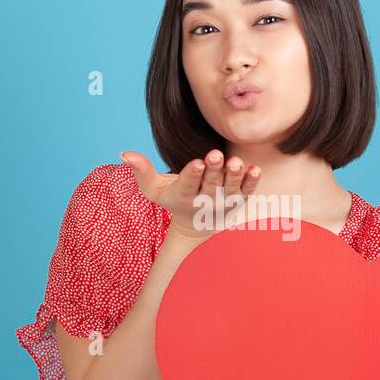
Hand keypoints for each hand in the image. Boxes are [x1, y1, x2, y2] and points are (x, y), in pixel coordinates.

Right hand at [120, 148, 262, 243]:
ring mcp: (225, 200)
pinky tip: (255, 170)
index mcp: (185, 195)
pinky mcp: (240, 199)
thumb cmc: (174, 200)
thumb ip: (142, 172)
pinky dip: (252, 182)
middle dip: (213, 170)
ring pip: (231, 187)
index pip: (188, 184)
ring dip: (235, 175)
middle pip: (210, 183)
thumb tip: (124, 154)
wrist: (198, 225)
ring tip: (236, 163)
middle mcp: (206, 200)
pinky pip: (247, 191)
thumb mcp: (154, 190)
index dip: (192, 174)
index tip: (196, 162)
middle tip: (215, 154)